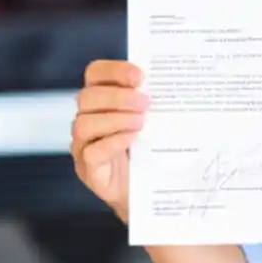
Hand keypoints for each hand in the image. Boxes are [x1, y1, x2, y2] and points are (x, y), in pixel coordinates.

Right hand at [70, 60, 149, 220]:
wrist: (146, 191)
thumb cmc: (150, 149)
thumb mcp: (154, 120)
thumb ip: (156, 102)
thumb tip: (178, 84)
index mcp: (101, 100)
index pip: (95, 73)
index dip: (115, 71)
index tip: (140, 77)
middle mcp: (87, 119)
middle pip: (87, 97)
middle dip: (117, 97)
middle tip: (144, 103)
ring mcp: (84, 146)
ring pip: (84, 124)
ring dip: (115, 119)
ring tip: (141, 122)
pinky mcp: (89, 170)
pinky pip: (91, 152)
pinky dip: (112, 142)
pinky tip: (132, 138)